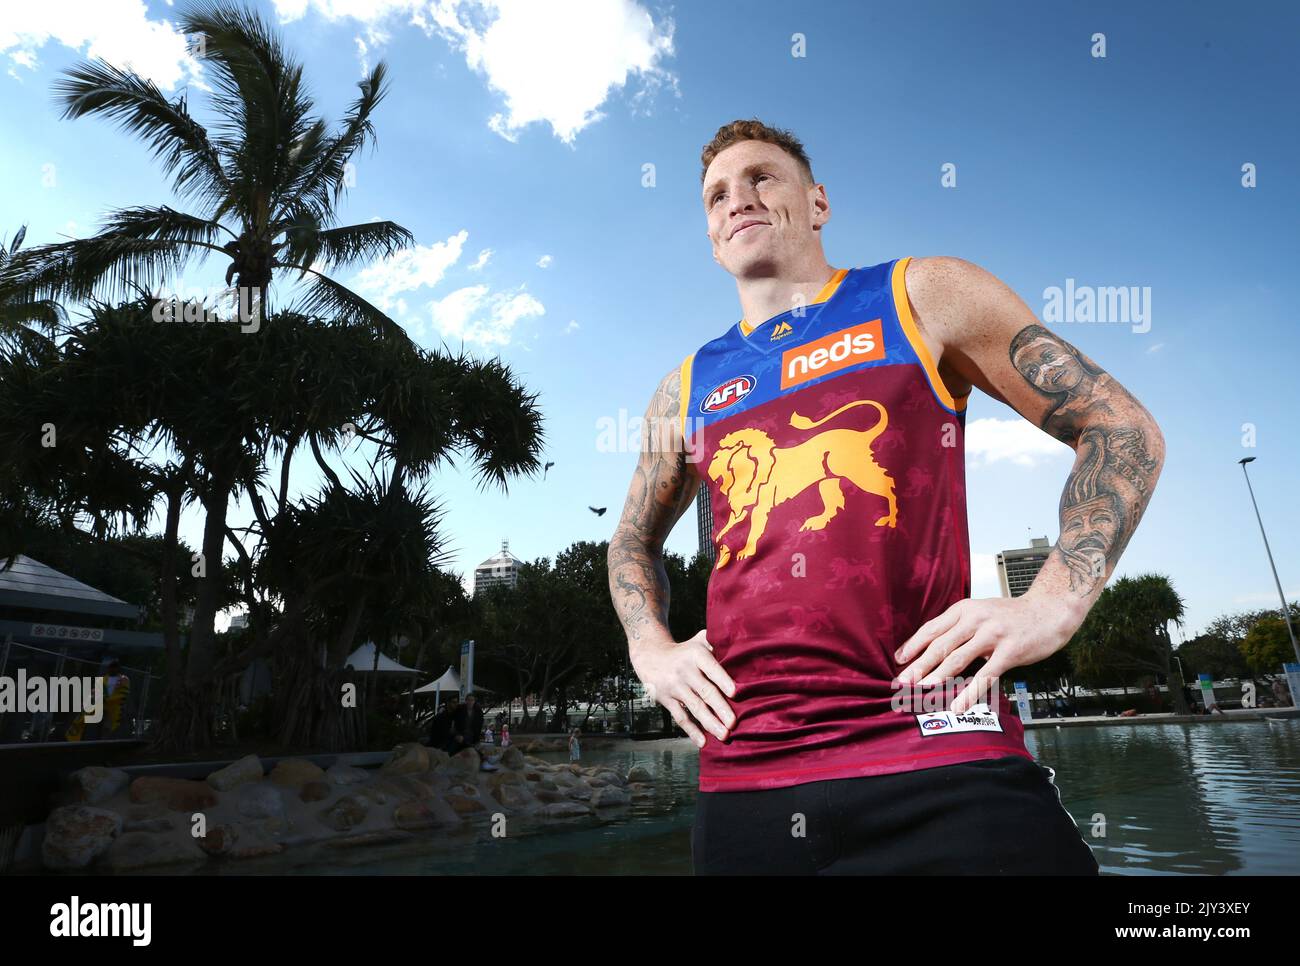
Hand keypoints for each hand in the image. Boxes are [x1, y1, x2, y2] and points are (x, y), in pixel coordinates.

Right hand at [631, 629, 736, 746]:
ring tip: (724, 735)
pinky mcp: (666, 700)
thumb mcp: (698, 640)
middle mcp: (684, 671)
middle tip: (733, 723)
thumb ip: (717, 643)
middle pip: (705, 691)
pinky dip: (692, 731)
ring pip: (694, 707)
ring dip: (710, 723)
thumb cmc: (684, 650)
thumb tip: (743, 648)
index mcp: (696, 655)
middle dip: (720, 708)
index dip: (723, 680)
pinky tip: (703, 742)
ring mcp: (674, 686)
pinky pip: (680, 717)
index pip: (711, 668)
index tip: (735, 693)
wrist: (650, 655)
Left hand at [893, 595, 1077, 713]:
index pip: (932, 628)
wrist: (1049, 610)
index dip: (913, 645)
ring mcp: (992, 634)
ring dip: (938, 676)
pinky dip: (971, 692)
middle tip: (902, 682)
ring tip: (922, 690)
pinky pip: (986, 675)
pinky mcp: (1010, 651)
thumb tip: (933, 648)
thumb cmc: (1011, 615)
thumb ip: (959, 627)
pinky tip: (959, 705)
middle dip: (918, 665)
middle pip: (940, 645)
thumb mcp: (980, 611)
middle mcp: (975, 619)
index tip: (898, 660)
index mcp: (964, 609)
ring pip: (959, 658)